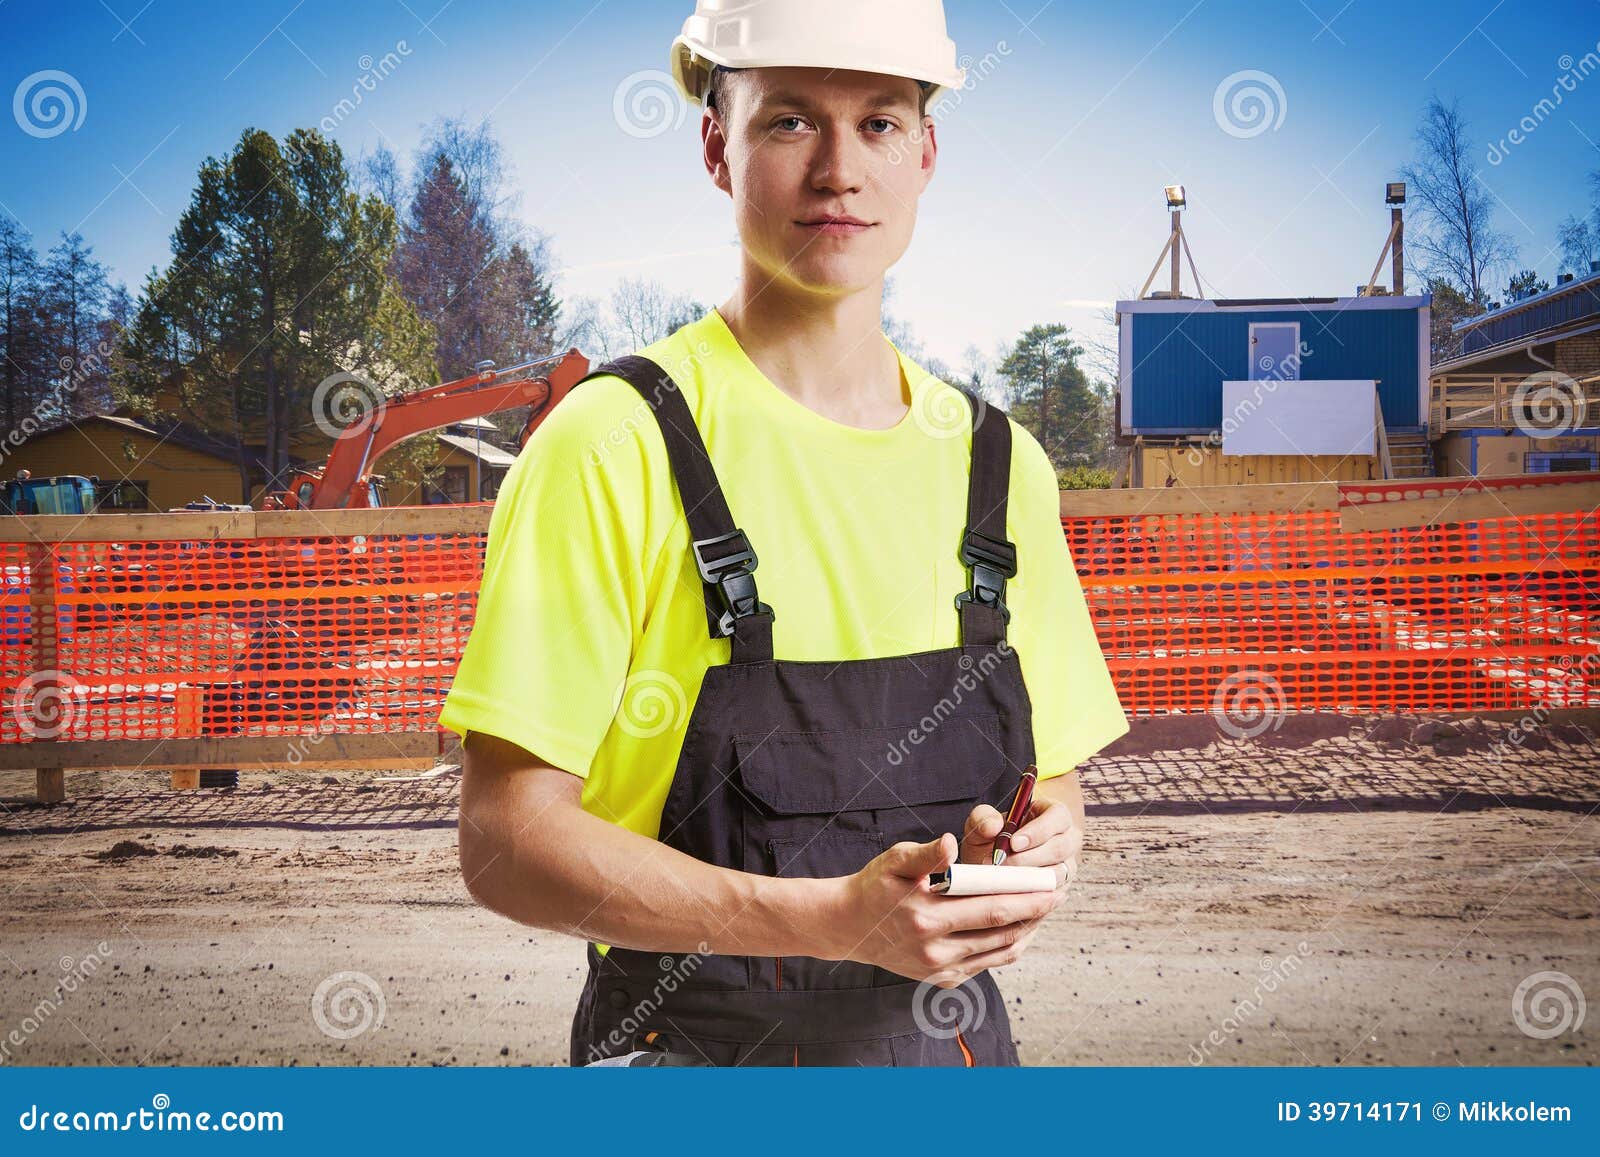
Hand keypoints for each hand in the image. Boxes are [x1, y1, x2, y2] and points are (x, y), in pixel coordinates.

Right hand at [825, 833, 1059, 987]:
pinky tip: (1019, 927)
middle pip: (1002, 931)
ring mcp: (940, 969)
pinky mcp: (942, 979)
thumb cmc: (875, 886)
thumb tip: (951, 844)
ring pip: (999, 952)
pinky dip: (1007, 946)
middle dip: (1036, 912)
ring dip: (1027, 930)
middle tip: (1058, 893)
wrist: (850, 927)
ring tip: (1044, 909)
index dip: (1026, 898)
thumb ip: (926, 854)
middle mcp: (935, 949)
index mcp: (927, 917)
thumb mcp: (895, 862)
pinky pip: (986, 964)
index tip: (1050, 885)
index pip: (991, 908)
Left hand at [959, 787, 1081, 887]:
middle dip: (1029, 858)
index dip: (1039, 830)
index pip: (1058, 817)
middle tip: (1002, 863)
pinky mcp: (1060, 889)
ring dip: (1028, 878)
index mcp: (1053, 814)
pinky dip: (1029, 894)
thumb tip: (992, 826)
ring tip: (1001, 877)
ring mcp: (1066, 866)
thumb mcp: (982, 822)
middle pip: (1061, 848)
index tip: (1013, 843)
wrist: (992, 864)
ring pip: (1057, 874)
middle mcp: (1066, 839)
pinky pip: (1050, 894)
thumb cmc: (992, 837)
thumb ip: (984, 818)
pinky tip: (1009, 891)